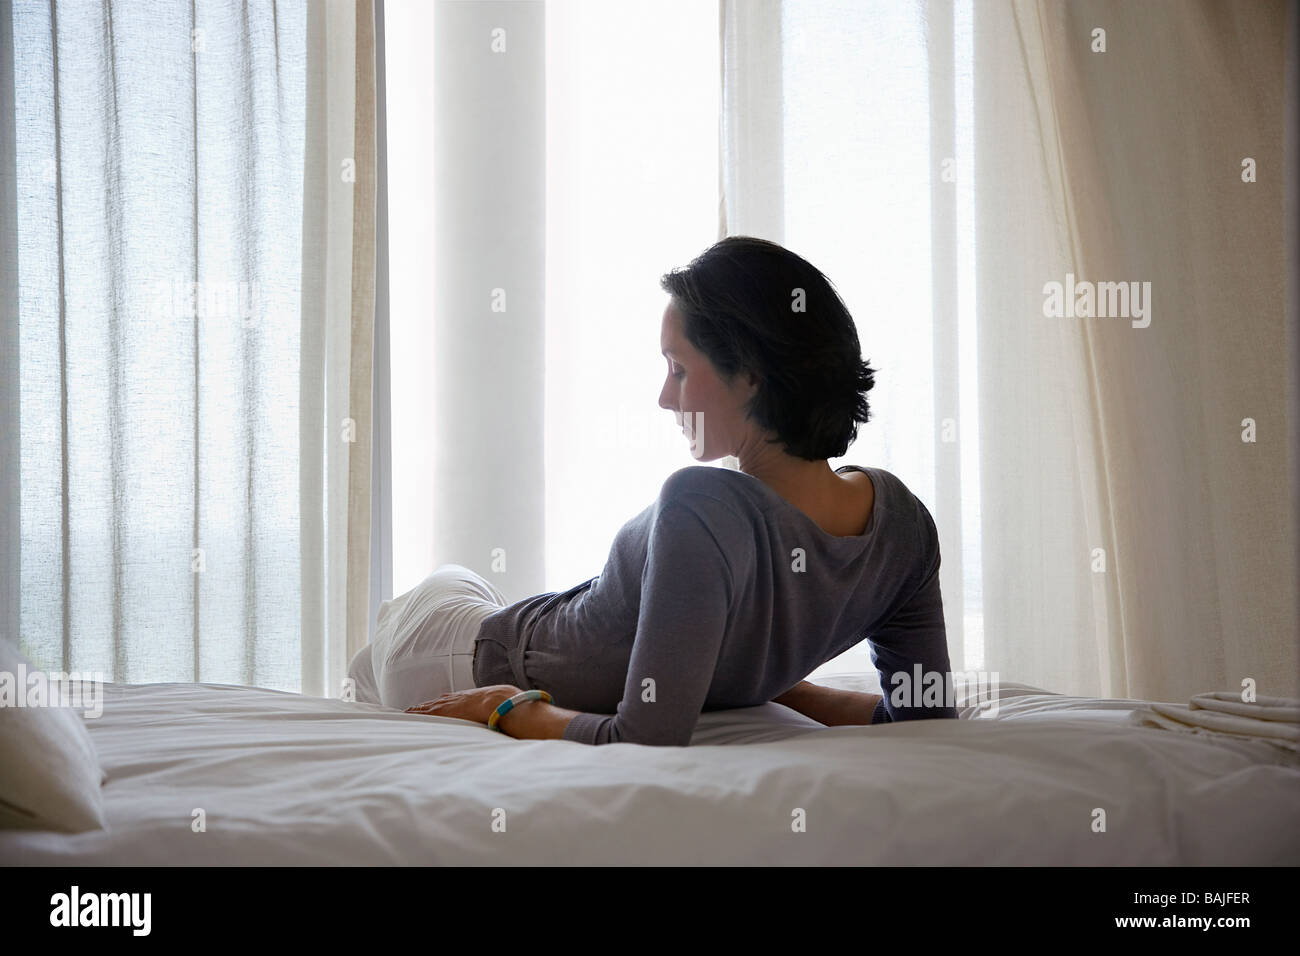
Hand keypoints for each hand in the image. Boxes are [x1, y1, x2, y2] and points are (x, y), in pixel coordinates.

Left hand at [405, 684, 519, 725]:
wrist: (500, 701)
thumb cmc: (502, 703)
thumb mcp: (497, 702)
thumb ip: (495, 706)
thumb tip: (505, 712)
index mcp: (467, 697)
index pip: (450, 699)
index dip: (441, 702)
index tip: (435, 702)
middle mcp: (456, 699)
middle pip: (436, 702)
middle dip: (425, 706)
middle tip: (412, 709)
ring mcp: (450, 705)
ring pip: (428, 707)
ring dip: (417, 710)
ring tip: (406, 713)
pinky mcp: (445, 712)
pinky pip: (426, 713)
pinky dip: (417, 714)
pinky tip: (408, 715)